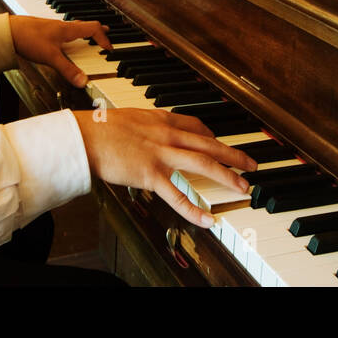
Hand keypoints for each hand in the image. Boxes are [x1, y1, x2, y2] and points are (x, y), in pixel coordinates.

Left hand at [8, 15, 110, 87]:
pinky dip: (68, 37)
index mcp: (67, 29)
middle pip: (84, 26)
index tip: (109, 48)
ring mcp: (51, 28)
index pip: (93, 28)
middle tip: (105, 34)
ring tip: (87, 39)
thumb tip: (83, 81)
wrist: (7, 31)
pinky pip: (61, 32)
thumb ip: (67, 69)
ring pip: (72, 29)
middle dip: (96, 32)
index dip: (103, 38)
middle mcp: (61, 26)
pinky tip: (62, 44)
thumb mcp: (50, 57)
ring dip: (82, 34)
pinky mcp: (42, 32)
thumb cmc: (27, 37)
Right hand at [73, 107, 257, 227]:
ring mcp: (161, 155)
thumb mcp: (131, 117)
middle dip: (234, 155)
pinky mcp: (150, 175)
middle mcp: (167, 134)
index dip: (213, 136)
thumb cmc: (101, 128)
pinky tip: (208, 220)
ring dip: (228, 176)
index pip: (197, 126)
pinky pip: (178, 195)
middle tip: (252, 165)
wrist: (85, 137)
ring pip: (204, 164)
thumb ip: (147, 123)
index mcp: (162, 119)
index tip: (221, 142)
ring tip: (244, 187)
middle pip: (210, 144)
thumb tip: (152, 128)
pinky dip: (195, 209)